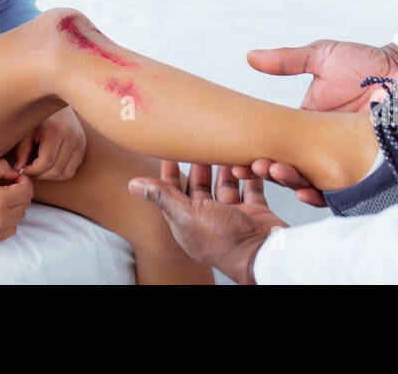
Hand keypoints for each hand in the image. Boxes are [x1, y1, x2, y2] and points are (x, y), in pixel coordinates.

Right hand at [0, 158, 32, 242]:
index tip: (12, 178)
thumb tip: (16, 174)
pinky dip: (9, 219)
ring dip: (15, 205)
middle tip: (5, 186)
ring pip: (20, 216)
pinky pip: (12, 227)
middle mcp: (1, 219)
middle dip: (19, 193)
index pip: (27, 191)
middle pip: (25, 204)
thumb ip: (3, 167)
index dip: (23, 181)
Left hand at [9, 105, 85, 179]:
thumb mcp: (26, 129)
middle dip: (40, 175)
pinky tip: (49, 165)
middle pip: (56, 170)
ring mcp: (80, 141)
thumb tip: (19, 168)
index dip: (32, 170)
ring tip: (39, 167)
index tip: (23, 168)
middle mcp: (72, 136)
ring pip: (65, 173)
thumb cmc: (37, 115)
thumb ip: (22, 150)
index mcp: (56, 130)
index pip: (45, 162)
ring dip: (50, 176)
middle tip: (29, 169)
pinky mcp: (83, 146)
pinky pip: (72, 170)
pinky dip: (60, 172)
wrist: (56, 98)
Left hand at [128, 161, 288, 284]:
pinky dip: (249, 176)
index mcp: (188, 224)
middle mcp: (209, 220)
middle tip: (200, 143)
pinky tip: (246, 161)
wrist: (264, 254)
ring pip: (226, 186)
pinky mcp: (254, 213)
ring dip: (225, 168)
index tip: (170, 150)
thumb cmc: (225, 240)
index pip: (173, 194)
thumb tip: (132, 184)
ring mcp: (233, 217)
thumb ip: (162, 197)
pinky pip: (250, 189)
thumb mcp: (187, 215)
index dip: (170, 173)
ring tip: (224, 147)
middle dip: (199, 165)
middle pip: (200, 188)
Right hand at [232, 39, 397, 205]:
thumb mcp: (321, 57)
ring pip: (309, 181)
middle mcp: (320, 146)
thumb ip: (286, 61)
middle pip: (287, 165)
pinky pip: (340, 191)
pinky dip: (322, 196)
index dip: (256, 150)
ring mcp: (340, 160)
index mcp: (306, 122)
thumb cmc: (366, 63)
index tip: (238, 154)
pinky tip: (308, 192)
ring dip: (289, 181)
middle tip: (254, 165)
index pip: (275, 142)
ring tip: (277, 173)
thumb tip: (250, 57)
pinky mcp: (362, 171)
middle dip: (267, 169)